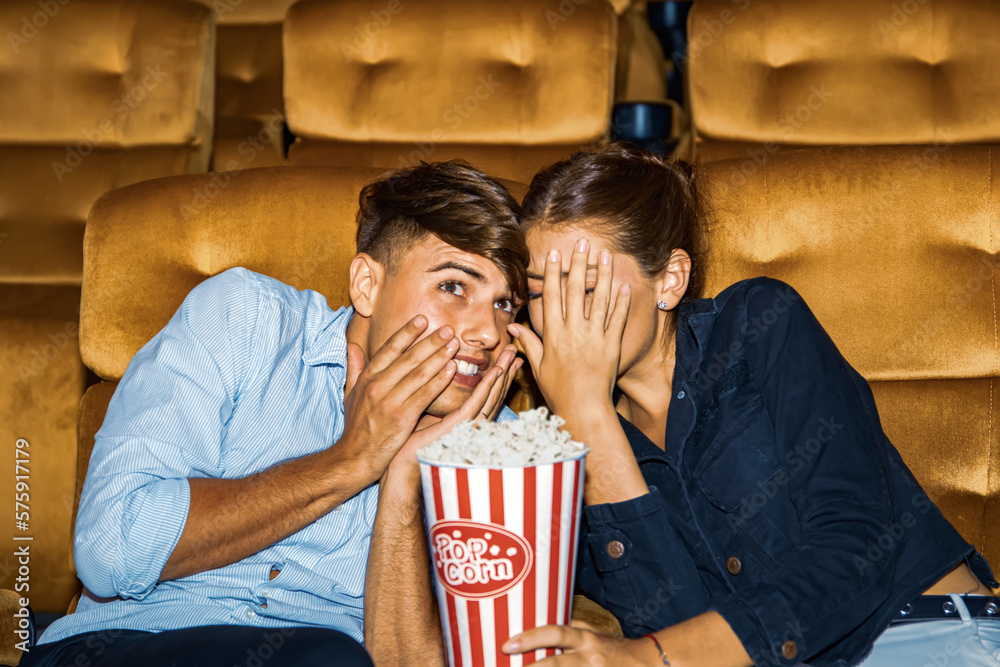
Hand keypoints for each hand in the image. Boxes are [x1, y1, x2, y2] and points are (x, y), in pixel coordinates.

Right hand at [339, 315, 462, 483]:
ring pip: (419, 373)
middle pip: (408, 358)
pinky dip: (440, 380)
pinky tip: (452, 370)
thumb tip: (352, 345)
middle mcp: (377, 386)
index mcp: (366, 378)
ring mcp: (389, 401)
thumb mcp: (349, 394)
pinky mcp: (402, 417)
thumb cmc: (355, 428)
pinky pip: (425, 394)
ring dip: (439, 356)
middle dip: (430, 341)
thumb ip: (354, 368)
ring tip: (454, 344)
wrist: (354, 458)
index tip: (421, 319)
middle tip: (448, 329)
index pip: (389, 349)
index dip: (406, 333)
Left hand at [384, 344, 522, 485]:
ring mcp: (466, 426)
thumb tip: (438, 369)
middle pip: (493, 393)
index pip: (485, 393)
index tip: (506, 356)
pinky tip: (495, 373)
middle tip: (516, 349)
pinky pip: (476, 404)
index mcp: (463, 418)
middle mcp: (469, 422)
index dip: (497, 374)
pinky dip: (487, 387)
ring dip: (502, 375)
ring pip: (490, 396)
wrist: (401, 465)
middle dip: (506, 371)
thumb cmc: (409, 439)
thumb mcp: (426, 408)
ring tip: (513, 356)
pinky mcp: (458, 428)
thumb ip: (436, 392)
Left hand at [502, 622, 654, 665]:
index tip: (507, 644)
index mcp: (585, 639)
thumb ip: (574, 629)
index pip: (555, 633)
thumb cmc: (615, 648)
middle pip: (556, 664)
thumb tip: (544, 623)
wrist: (646, 663)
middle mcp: (588, 657)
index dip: (530, 638)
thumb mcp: (595, 633)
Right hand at [508, 239, 629, 417]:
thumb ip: (528, 344)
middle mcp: (574, 332)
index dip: (553, 273)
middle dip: (579, 264)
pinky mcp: (612, 345)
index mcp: (554, 335)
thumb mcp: (539, 367)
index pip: (552, 297)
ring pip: (599, 300)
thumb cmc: (558, 390)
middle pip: (577, 291)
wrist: (584, 408)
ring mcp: (595, 337)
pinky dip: (621, 301)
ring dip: (603, 275)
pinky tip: (623, 284)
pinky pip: (617, 319)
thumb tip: (512, 328)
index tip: (555, 255)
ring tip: (606, 254)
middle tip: (583, 242)